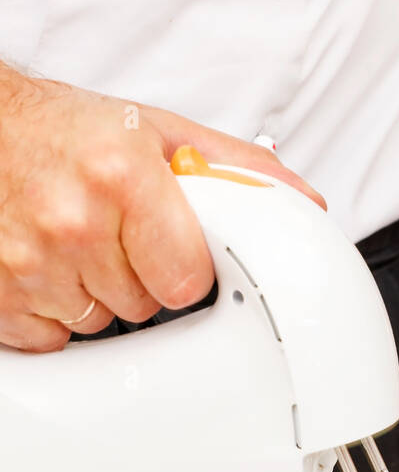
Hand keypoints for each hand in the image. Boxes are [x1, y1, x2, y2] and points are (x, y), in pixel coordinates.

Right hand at [0, 68, 323, 351]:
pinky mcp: (1, 299)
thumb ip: (230, 169)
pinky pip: (55, 340)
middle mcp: (72, 222)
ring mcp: (32, 265)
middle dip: (137, 277)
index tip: (171, 246)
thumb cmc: (64, 130)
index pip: (189, 281)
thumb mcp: (154, 133)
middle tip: (114, 233)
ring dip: (95, 295)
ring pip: (101, 325)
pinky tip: (47, 268)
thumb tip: (296, 199)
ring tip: (75, 243)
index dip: (185, 268)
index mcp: (121, 176)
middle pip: (145, 307)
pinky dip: (53, 313)